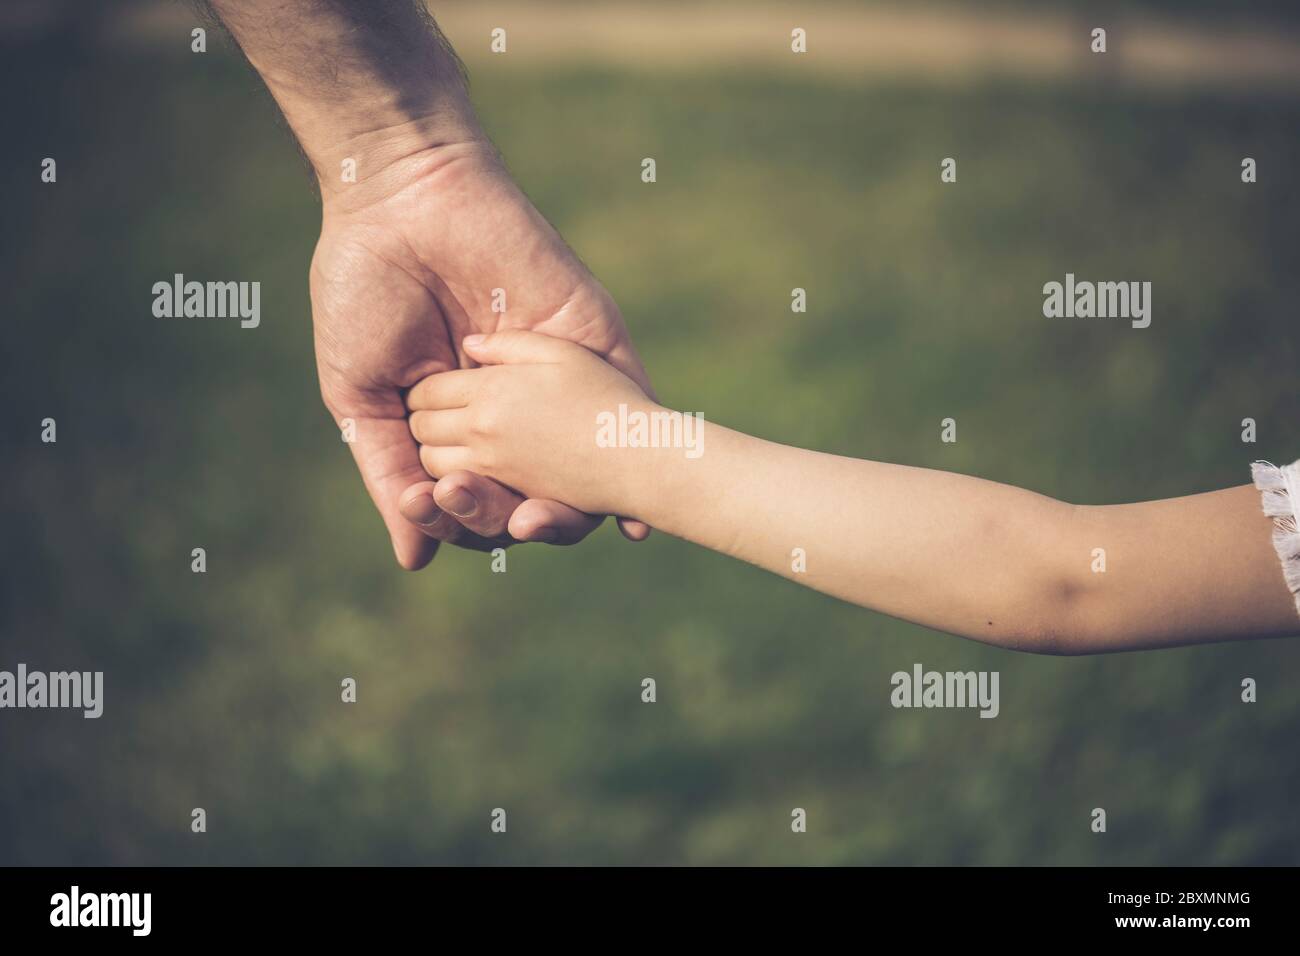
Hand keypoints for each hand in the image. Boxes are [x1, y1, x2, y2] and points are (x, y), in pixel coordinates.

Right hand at [310, 141, 652, 567]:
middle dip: (516, 521)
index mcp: (462, 428)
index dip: (466, 518)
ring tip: (541, 520)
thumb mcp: (362, 398)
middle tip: (499, 522)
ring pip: (584, 470)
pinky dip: (636, 463)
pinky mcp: (596, 347)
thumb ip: (390, 473)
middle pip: (534, 496)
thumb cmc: (366, 294)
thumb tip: (414, 557)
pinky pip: (629, 410)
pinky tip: (632, 516)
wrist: (401, 203)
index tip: (438, 505)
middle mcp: (516, 415)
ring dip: (569, 511)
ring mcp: (560, 383)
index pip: (479, 500)